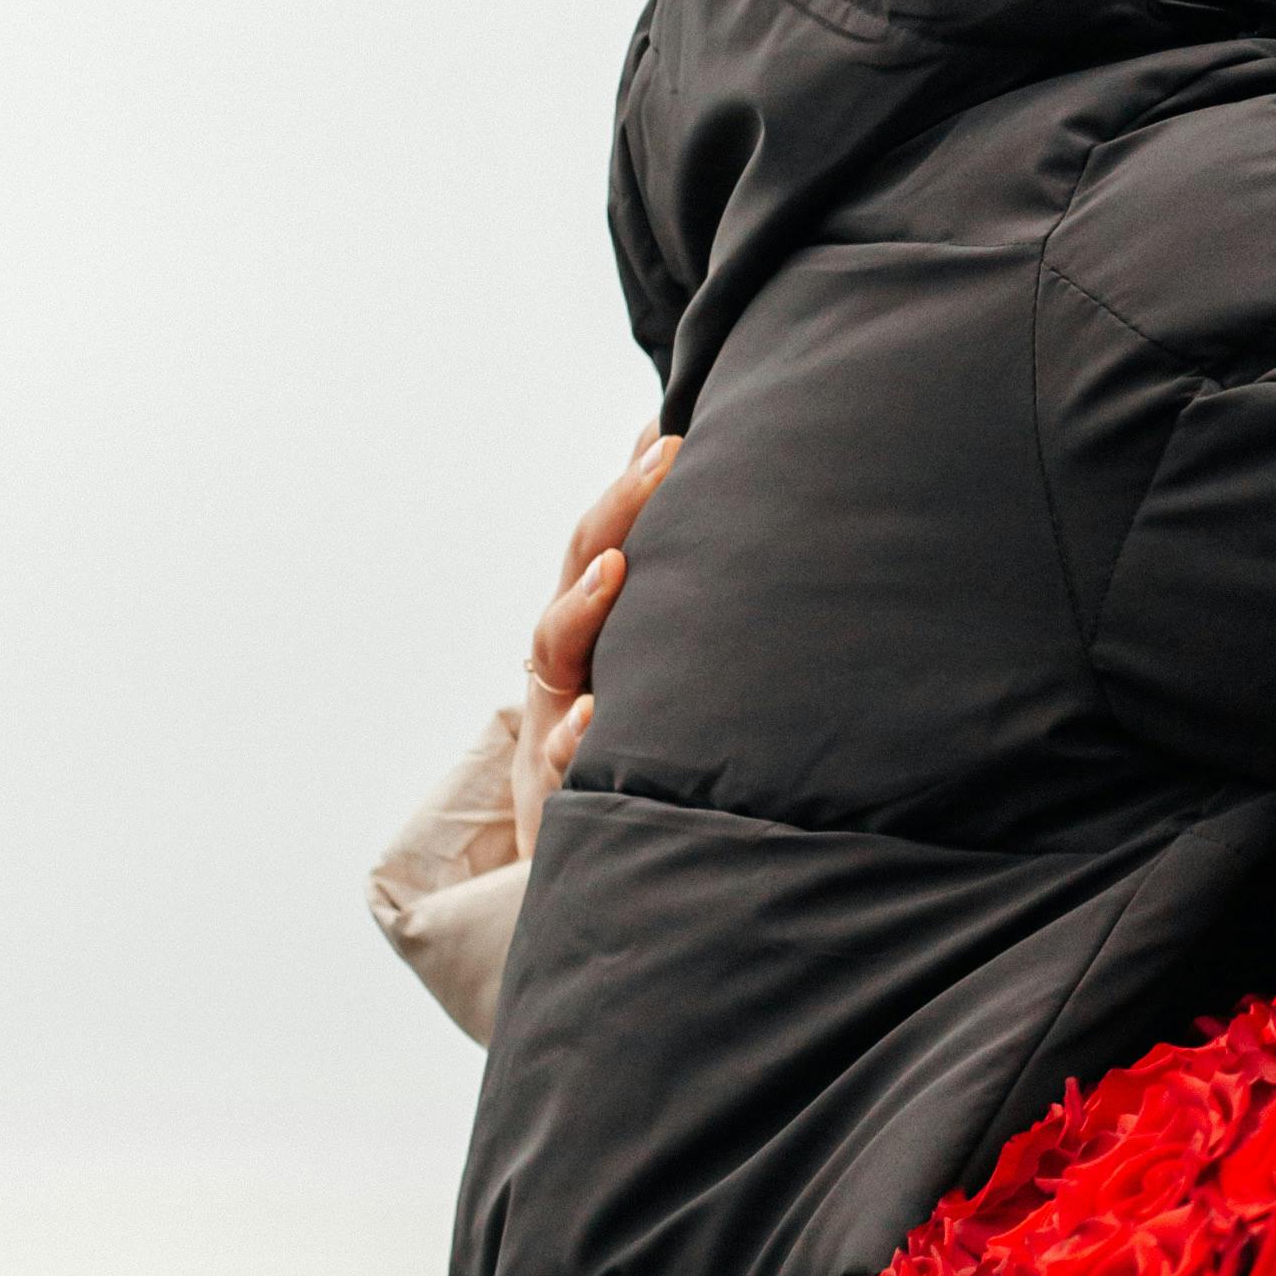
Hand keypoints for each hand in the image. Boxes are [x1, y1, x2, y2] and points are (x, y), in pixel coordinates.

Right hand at [513, 426, 677, 858]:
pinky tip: (592, 721)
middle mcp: (569, 657)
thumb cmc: (629, 746)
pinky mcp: (557, 783)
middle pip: (582, 565)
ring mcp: (555, 714)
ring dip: (585, 606)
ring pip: (556, 646)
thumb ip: (677, 609)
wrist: (579, 853)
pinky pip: (558, 758)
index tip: (668, 423)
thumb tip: (721, 517)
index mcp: (596, 622)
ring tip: (615, 570)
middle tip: (666, 454)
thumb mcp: (651, 674)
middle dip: (621, 509)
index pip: (609, 533)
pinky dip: (573, 738)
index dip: (633, 480)